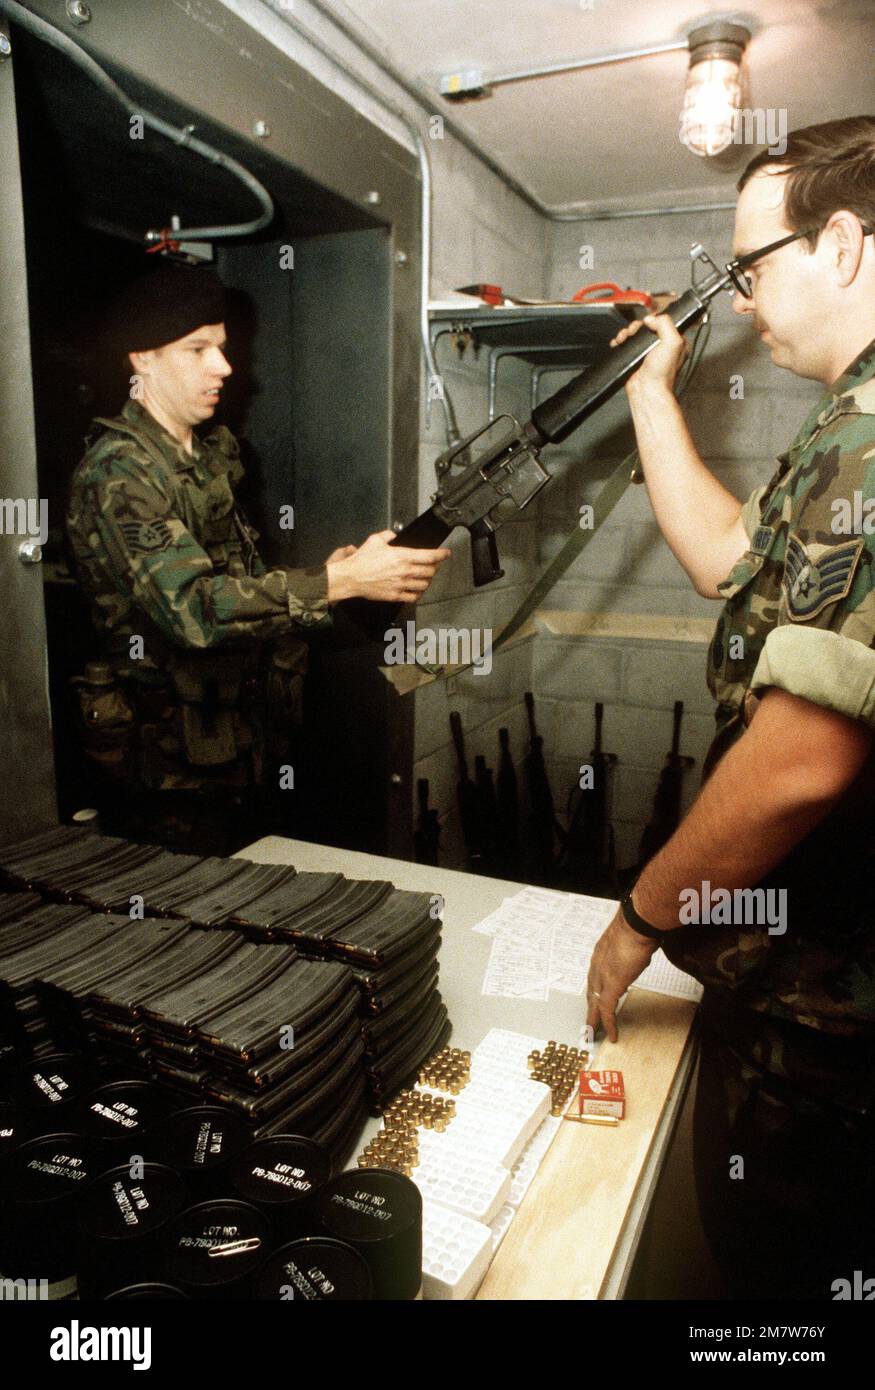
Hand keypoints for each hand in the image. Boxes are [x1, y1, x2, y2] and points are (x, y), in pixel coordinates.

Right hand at [326, 530, 450, 602]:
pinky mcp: (395, 595)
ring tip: (425, 578)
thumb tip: (393, 535)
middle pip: (430, 571)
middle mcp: (405, 571)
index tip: (446, 554)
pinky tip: (417, 591)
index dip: (441, 555)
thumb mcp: (374, 540)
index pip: (430, 556)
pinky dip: (418, 594)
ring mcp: (401, 584)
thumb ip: (387, 535)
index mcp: (402, 556)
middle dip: (434, 568)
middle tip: (433, 566)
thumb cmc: (361, 560)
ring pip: (424, 584)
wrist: (351, 578)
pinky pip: (414, 597)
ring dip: (427, 581)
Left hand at [585, 907, 658, 1043]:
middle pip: (591, 992)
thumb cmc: (637, 927)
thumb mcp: (631, 940)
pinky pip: (607, 1010)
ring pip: (594, 1004)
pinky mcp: (611, 986)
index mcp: (601, 954)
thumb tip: (639, 953)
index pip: (595, 977)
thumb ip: (631, 950)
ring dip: (595, 1020)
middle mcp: (597, 966)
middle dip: (590, 1008)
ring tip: (594, 1033)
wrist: (636, 926)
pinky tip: (611, 1034)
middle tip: (588, 1022)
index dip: (595, 990)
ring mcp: (602, 977)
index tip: (596, 1000)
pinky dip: (609, 1024)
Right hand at [609, 312, 688, 395]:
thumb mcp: (673, 342)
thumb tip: (651, 319)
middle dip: (636, 326)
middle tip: (633, 331)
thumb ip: (665, 324)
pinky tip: (619, 343)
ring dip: (627, 333)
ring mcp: (648, 353)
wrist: (647, 391)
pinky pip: (627, 344)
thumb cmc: (662, 374)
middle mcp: (662, 346)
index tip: (647, 322)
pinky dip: (620, 341)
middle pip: (647, 326)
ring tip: (624, 338)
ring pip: (635, 334)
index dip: (654, 319)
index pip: (664, 321)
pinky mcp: (635, 359)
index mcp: (676, 342)